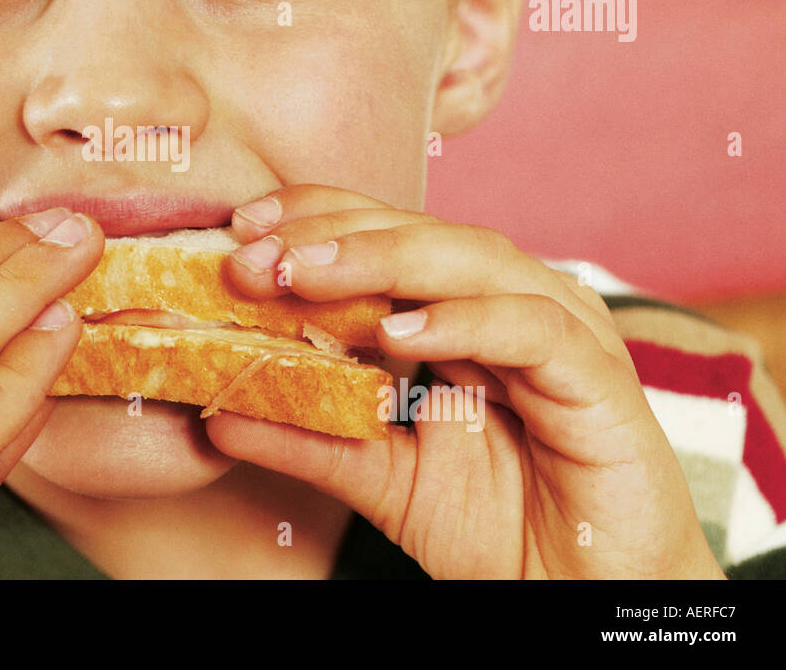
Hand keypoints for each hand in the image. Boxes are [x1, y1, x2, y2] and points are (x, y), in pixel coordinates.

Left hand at [208, 184, 724, 578]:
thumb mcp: (380, 476)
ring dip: (382, 260)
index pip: (384, 236)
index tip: (241, 230)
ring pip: (471, 260)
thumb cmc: (500, 528)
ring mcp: (558, 332)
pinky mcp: (597, 377)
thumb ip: (306, 439)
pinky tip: (399, 333)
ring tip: (306, 274)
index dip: (314, 220)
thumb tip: (217, 416)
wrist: (586, 596)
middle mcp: (508, 305)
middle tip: (254, 252)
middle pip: (418, 234)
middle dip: (329, 236)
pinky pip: (529, 329)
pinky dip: (462, 321)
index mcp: (461, 312)